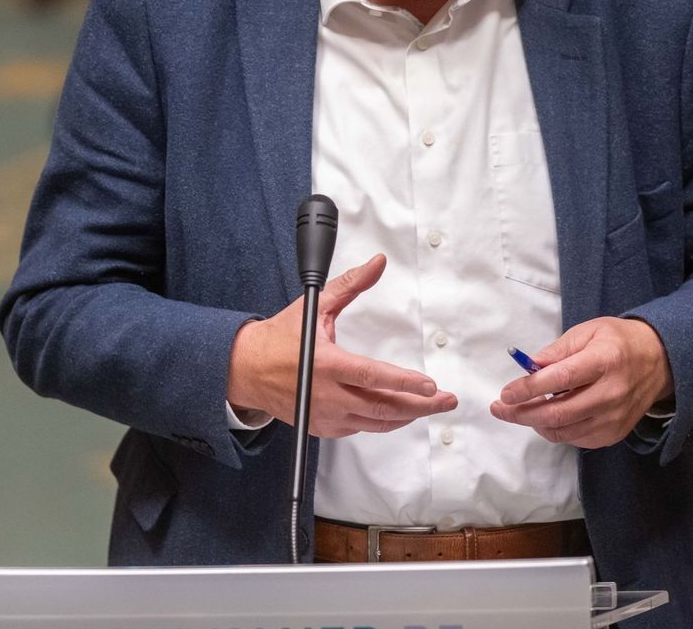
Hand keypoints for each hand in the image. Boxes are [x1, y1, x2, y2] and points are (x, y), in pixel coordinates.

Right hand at [227, 254, 456, 436]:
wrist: (246, 370)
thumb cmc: (280, 338)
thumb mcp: (315, 306)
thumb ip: (350, 285)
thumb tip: (377, 264)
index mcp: (327, 365)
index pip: (374, 377)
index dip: (405, 384)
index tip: (430, 386)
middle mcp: (327, 395)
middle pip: (383, 407)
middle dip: (420, 406)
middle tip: (445, 401)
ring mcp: (325, 416)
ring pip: (375, 423)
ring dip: (406, 417)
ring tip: (430, 408)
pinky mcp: (322, 427)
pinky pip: (359, 428)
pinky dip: (381, 421)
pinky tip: (396, 413)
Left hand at [490, 317, 672, 448]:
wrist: (660, 362)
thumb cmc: (618, 342)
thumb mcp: (588, 332)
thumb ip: (557, 351)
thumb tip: (528, 367)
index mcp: (604, 361)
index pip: (559, 380)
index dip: (528, 388)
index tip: (505, 393)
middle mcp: (611, 394)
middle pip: (557, 413)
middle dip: (521, 414)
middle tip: (500, 409)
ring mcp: (614, 418)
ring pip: (563, 431)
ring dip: (534, 424)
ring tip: (520, 411)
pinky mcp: (614, 434)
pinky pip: (575, 439)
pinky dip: (555, 430)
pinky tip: (547, 416)